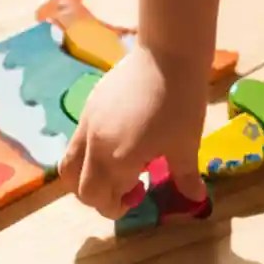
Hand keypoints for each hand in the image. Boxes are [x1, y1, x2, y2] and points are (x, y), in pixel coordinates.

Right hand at [58, 47, 208, 219]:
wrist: (168, 55)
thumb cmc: (181, 102)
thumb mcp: (187, 145)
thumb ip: (184, 177)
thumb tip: (195, 200)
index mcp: (117, 159)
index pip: (101, 199)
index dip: (117, 208)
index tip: (141, 196)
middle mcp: (93, 145)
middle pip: (78, 187)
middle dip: (99, 197)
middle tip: (128, 189)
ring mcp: (86, 124)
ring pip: (69, 164)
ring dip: (86, 177)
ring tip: (115, 168)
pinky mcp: (89, 107)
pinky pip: (77, 141)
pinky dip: (89, 154)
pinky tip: (119, 141)